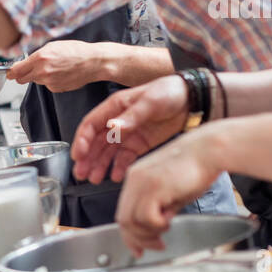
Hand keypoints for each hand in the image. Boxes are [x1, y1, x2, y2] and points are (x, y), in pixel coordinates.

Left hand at [7, 41, 107, 92]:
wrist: (93, 62)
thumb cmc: (76, 51)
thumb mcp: (53, 46)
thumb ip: (36, 55)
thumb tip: (24, 63)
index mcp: (40, 58)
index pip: (16, 70)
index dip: (11, 72)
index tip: (9, 72)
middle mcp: (42, 72)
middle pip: (21, 79)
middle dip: (22, 75)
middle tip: (28, 70)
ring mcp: (49, 82)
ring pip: (36, 81)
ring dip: (39, 76)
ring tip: (54, 67)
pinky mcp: (56, 89)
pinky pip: (47, 85)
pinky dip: (50, 80)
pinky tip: (60, 73)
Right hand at [70, 74, 189, 184]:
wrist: (193, 99)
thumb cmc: (169, 92)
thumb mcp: (150, 102)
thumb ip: (131, 116)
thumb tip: (113, 126)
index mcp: (115, 107)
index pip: (90, 125)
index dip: (82, 141)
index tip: (78, 156)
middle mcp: (117, 121)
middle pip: (96, 142)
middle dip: (87, 158)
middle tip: (81, 174)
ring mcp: (128, 133)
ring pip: (108, 152)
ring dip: (100, 165)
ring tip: (94, 179)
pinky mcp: (139, 143)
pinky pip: (125, 157)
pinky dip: (119, 167)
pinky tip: (115, 176)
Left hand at [115, 124, 228, 254]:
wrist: (210, 149)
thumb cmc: (198, 167)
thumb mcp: (173, 191)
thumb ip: (161, 207)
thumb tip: (156, 226)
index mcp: (136, 178)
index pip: (124, 212)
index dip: (130, 235)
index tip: (140, 248)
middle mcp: (134, 179)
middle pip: (123, 220)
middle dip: (138, 240)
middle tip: (156, 245)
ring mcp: (142, 181)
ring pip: (132, 221)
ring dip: (149, 233)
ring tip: (166, 229)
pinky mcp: (154, 185)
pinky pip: (146, 217)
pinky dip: (157, 225)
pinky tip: (170, 219)